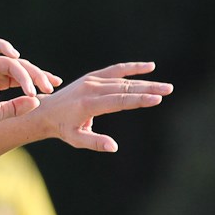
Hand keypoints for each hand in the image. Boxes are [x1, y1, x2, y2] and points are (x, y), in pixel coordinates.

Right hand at [0, 37, 61, 128]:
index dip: (40, 78)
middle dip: (38, 76)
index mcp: (0, 81)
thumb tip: (37, 100)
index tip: (55, 84)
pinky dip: (4, 45)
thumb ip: (17, 107)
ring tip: (33, 88)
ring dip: (25, 74)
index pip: (25, 75)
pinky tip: (16, 54)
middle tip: (49, 87)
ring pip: (12, 62)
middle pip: (23, 67)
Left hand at [33, 62, 171, 151]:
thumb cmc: (62, 128)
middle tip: (168, 90)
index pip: (119, 101)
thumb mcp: (76, 139)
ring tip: (165, 86)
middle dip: (148, 89)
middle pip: (125, 88)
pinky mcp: (93, 77)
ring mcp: (92, 80)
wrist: (45, 111)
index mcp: (88, 104)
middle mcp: (91, 89)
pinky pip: (115, 70)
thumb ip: (95, 142)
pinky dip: (132, 68)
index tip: (156, 99)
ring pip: (123, 80)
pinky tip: (150, 67)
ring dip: (145, 81)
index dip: (138, 100)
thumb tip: (113, 147)